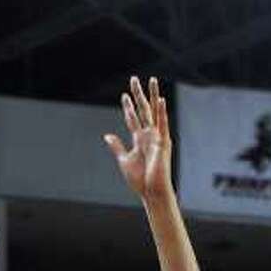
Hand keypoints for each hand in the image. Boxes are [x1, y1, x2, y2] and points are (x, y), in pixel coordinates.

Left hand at [103, 75, 172, 200]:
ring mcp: (157, 137)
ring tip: (151, 80)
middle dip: (138, 94)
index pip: (132, 118)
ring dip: (152, 96)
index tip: (124, 95)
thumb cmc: (140, 180)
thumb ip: (117, 147)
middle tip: (134, 79)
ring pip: (153, 112)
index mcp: (139, 140)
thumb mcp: (124, 160)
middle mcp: (149, 135)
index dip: (128, 106)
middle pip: (143, 110)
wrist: (152, 192)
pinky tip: (160, 100)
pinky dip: (161, 113)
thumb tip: (107, 136)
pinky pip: (163, 124)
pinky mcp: (163, 143)